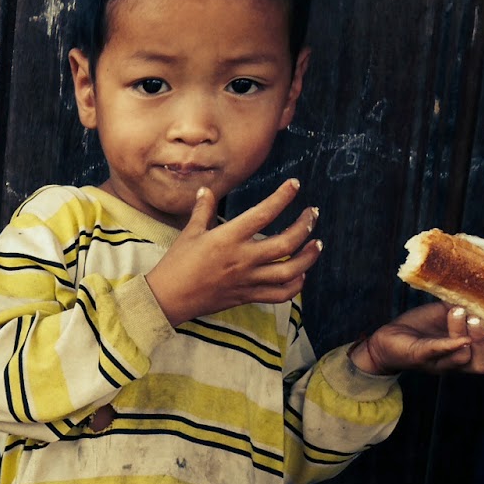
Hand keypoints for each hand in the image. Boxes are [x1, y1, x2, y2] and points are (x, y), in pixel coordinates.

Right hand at [145, 179, 322, 326]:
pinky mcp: (247, 296)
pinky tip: (300, 276)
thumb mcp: (189, 233)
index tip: (294, 185)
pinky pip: (279, 294)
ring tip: (316, 244)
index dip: (282, 197)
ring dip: (308, 257)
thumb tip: (207, 190)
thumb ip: (203, 210)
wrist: (167, 298)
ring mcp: (247, 279)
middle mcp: (242, 258)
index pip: (263, 213)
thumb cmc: (176, 264)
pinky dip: (295, 286)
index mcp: (228, 238)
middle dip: (305, 226)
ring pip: (289, 270)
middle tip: (312, 214)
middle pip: (286, 242)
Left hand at [351, 302, 483, 375]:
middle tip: (480, 321)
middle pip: (482, 365)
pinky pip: (434, 352)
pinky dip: (448, 345)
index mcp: (465, 355)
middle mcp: (453, 364)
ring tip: (460, 312)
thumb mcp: (448, 314)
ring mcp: (436, 362)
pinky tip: (458, 338)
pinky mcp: (417, 356)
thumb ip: (468, 307)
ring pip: (462, 357)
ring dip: (465, 333)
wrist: (388, 337)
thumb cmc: (421, 326)